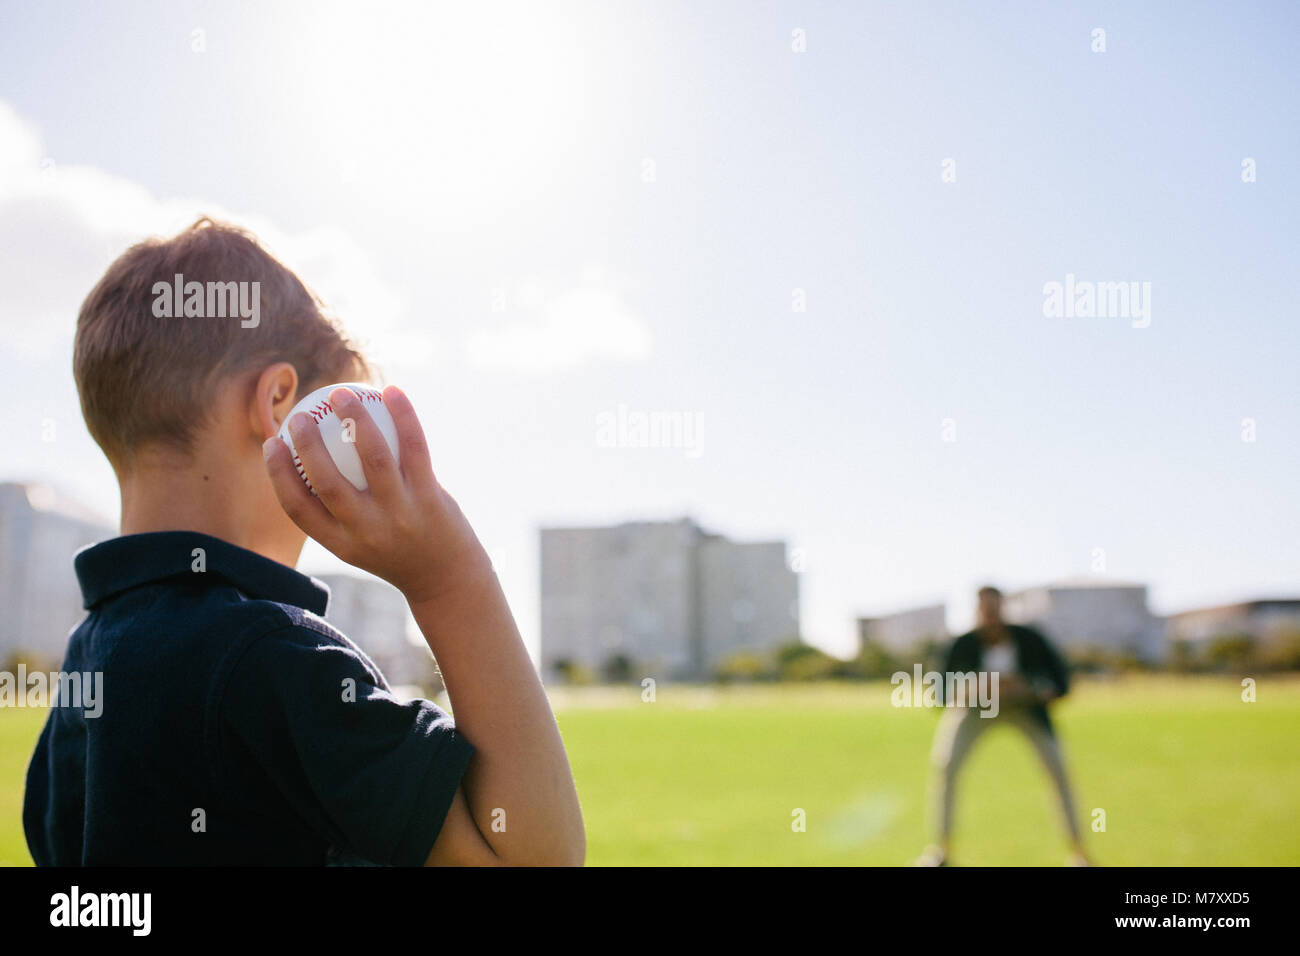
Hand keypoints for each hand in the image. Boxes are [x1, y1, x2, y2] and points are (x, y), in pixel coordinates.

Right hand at [263, 385, 492, 603]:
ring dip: (355, 419)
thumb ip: (335, 510)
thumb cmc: (396, 550)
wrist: (447, 578)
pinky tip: (391, 391)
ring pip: (374, 458)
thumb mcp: (360, 541)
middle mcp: (368, 531)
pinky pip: (414, 448)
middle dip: (307, 445)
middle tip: (298, 415)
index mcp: (341, 543)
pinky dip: (403, 416)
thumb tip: (308, 458)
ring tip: (339, 393)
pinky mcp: (430, 498)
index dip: (277, 474)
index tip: (271, 443)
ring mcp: (401, 514)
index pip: (298, 508)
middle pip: (328, 483)